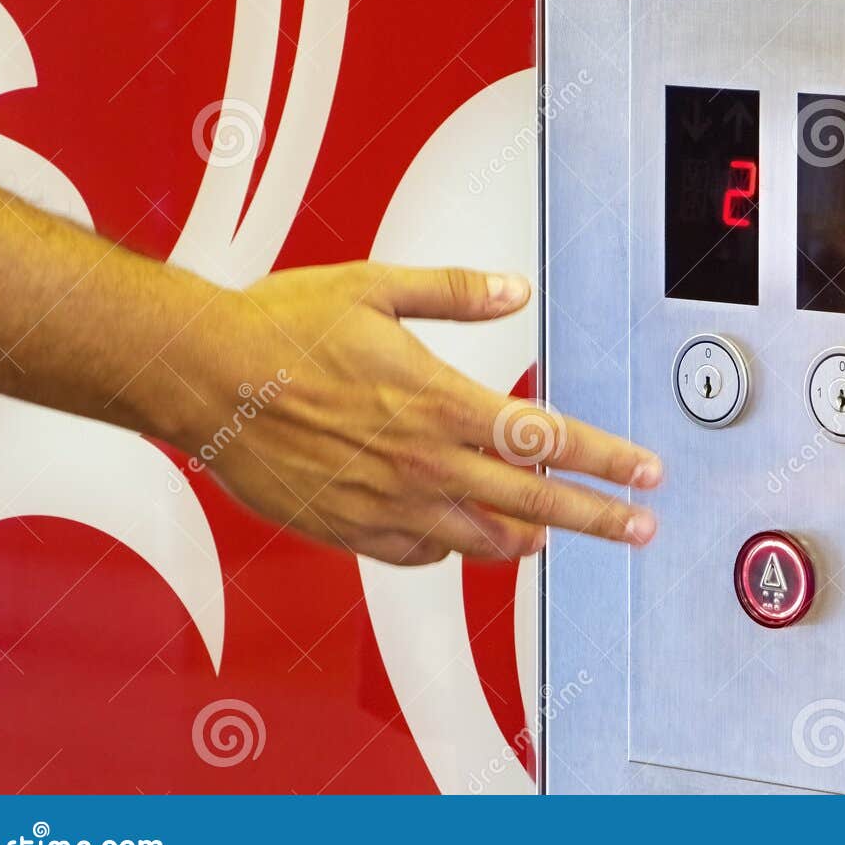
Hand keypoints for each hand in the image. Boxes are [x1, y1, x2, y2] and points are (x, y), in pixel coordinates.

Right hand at [172, 262, 662, 565]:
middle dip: (598, 518)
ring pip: (481, 541)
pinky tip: (459, 537)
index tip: (645, 473)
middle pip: (535, 502)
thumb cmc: (279, 328)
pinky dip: (450, 549)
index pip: (548, 439)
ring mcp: (386, 504)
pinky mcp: (347, 530)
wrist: (199, 377)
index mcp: (439, 401)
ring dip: (527, 538)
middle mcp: (422, 462)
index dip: (606, 459)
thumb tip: (513, 289)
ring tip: (553, 537)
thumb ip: (454, 292)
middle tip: (640, 529)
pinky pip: (419, 555)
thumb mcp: (375, 289)